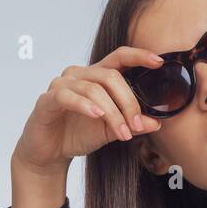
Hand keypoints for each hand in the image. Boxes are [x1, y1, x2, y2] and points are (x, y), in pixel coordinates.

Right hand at [12, 46, 165, 174]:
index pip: (119, 57)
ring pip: (93, 89)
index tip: (158, 61)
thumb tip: (157, 123)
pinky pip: (68, 96)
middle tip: (137, 126)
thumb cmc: (78, 134)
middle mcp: (79, 74)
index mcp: (96, 76)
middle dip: (129, 102)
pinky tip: (97, 116)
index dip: (138, 56)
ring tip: (122, 133)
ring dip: (112, 113)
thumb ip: (131, 124)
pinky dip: (85, 106)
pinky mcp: (48, 99)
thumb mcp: (111, 130)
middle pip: (110, 76)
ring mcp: (62, 84)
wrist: (50, 152)